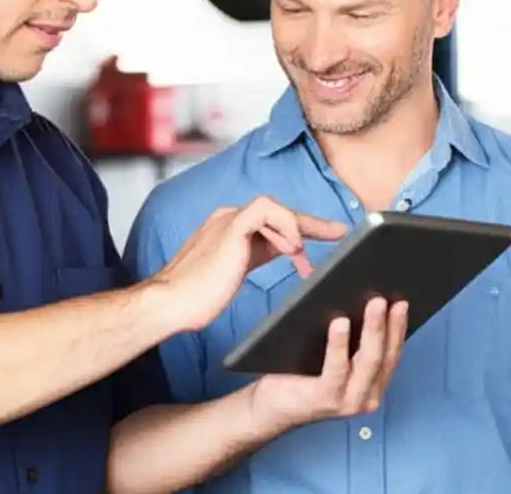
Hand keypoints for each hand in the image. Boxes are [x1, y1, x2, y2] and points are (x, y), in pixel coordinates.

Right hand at [152, 196, 346, 331]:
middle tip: (339, 232)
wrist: (171, 304)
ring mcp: (228, 219)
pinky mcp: (231, 227)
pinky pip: (264, 210)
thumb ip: (259, 256)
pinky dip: (283, 226)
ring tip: (300, 253)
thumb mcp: (236, 272)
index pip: (274, 220)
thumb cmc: (198, 297)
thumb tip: (292, 256)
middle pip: (279, 211)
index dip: (303, 226)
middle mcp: (229, 217)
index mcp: (231, 227)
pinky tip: (291, 248)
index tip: (330, 233)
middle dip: (310, 223)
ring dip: (295, 228)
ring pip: (274, 206)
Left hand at [247, 297, 408, 432]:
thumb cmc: (300, 374)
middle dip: (391, 324)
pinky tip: (339, 322)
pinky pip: (336, 369)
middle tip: (389, 297)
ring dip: (373, 330)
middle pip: (385, 356)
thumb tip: (361, 298)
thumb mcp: (331, 354)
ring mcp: (348, 401)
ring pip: (368, 361)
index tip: (403, 302)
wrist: (269, 406)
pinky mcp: (326, 399)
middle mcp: (367, 396)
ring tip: (374, 303)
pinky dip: (339, 344)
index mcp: (372, 384)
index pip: (392, 353)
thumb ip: (350, 337)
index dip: (399, 327)